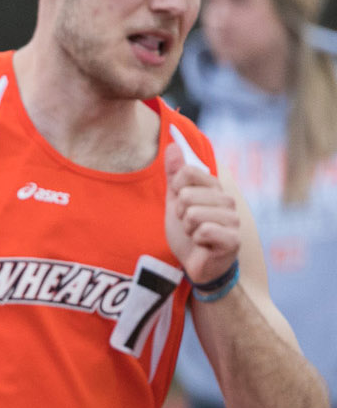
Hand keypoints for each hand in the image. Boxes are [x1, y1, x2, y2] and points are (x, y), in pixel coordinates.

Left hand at [164, 143, 238, 285]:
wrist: (196, 262)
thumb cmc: (188, 231)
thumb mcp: (175, 200)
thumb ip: (174, 174)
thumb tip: (173, 144)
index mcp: (214, 187)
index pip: (188, 171)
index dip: (176, 189)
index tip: (182, 203)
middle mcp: (227, 200)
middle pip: (187, 195)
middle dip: (180, 214)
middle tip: (189, 224)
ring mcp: (233, 219)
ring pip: (193, 214)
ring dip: (187, 228)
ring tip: (196, 234)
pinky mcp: (234, 238)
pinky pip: (204, 231)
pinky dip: (196, 240)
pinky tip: (204, 244)